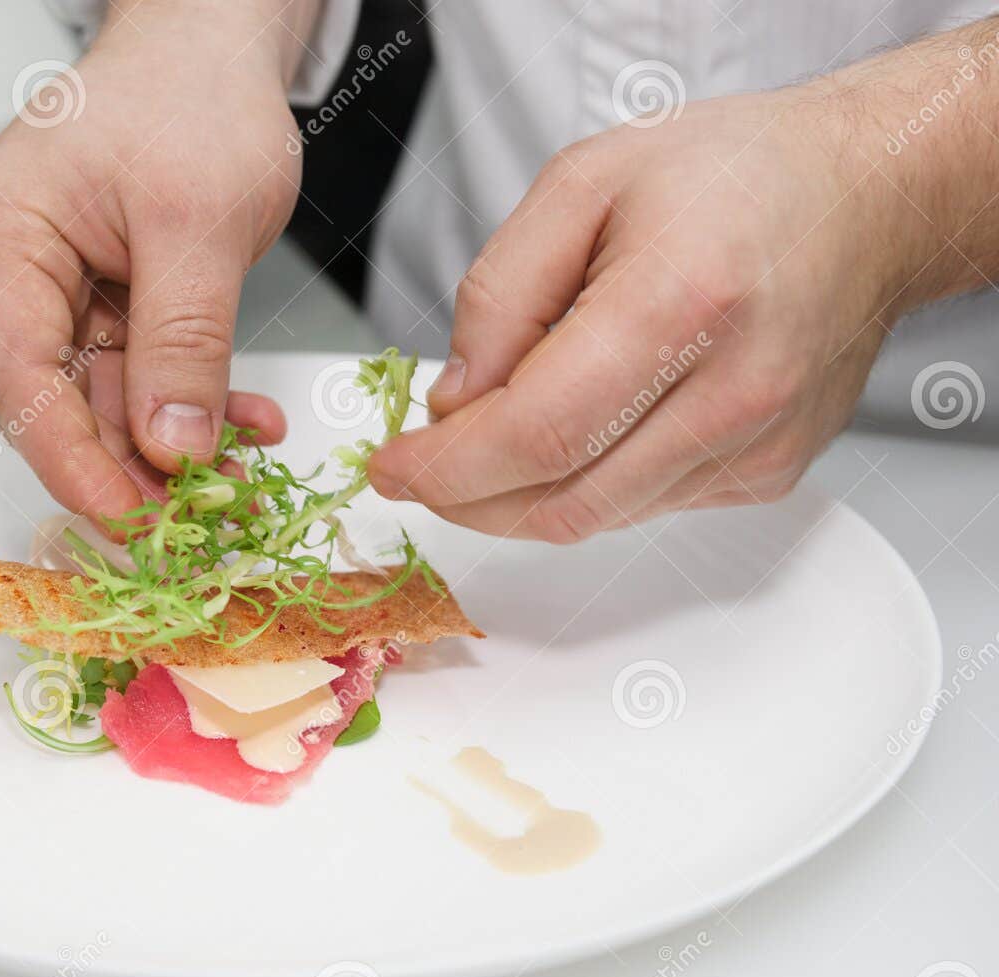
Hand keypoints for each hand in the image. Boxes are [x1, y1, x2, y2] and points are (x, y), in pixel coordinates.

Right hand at [0, 1, 310, 519]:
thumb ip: (183, 339)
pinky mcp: (110, 300)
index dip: (70, 462)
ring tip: (239, 485)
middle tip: (195, 526)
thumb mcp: (198, 221)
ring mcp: (63, 289)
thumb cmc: (190, 94)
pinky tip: (247, 428)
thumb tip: (172, 448)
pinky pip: (145, 374)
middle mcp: (18, 272)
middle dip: (129, 470)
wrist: (214, 43)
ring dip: (173, 449)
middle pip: (58, 402)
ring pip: (108, 400)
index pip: (18, 378)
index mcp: (4, 240)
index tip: (129, 520)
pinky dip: (195, 406)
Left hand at [365, 66, 961, 541]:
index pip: (537, 435)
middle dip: (466, 495)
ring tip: (502, 424)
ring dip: (518, 493)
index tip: (393, 467)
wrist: (865, 198)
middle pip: (557, 500)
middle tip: (423, 460)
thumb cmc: (732, 176)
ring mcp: (757, 445)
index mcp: (682, 304)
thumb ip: (499, 294)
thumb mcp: (581, 183)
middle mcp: (733, 391)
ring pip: (592, 517)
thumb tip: (454, 402)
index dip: (446, 469)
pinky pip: (639, 507)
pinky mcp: (768, 474)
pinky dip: (582, 481)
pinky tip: (584, 422)